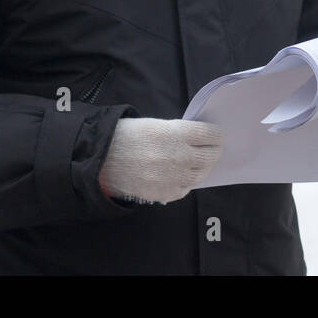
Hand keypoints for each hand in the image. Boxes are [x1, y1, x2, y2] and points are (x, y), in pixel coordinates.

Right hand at [98, 117, 222, 203]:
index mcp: (177, 133)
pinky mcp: (166, 193)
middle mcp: (180, 156)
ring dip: (203, 166)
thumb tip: (200, 137)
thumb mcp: (156, 125)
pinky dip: (186, 181)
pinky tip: (180, 175)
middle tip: (212, 148)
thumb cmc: (127, 136)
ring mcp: (174, 177)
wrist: (102, 160)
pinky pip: (186, 188)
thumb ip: (180, 131)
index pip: (211, 134)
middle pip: (211, 155)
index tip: (216, 135)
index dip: (216, 134)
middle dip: (214, 150)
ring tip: (198, 162)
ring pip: (202, 173)